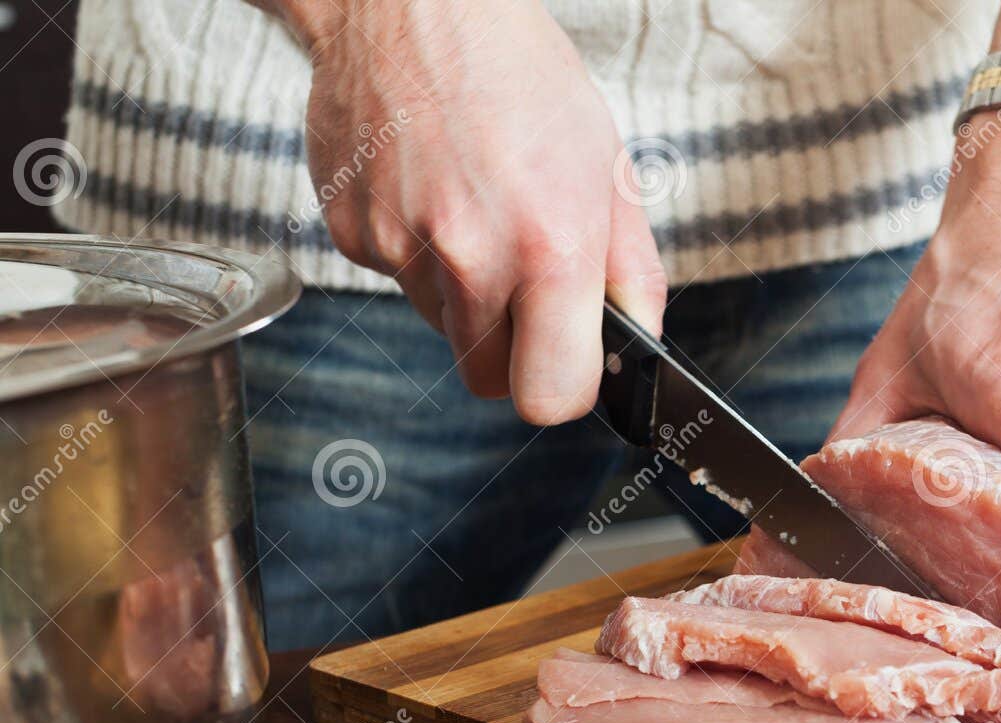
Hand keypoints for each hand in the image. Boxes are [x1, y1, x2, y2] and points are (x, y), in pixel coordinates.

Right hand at [282, 0, 666, 421]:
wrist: (408, 3)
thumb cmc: (520, 76)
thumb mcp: (608, 166)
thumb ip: (632, 272)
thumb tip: (641, 344)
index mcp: (550, 247)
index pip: (552, 397)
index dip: (565, 389)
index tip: (570, 364)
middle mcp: (470, 257)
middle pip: (489, 382)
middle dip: (513, 354)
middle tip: (525, 290)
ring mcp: (400, 248)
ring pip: (443, 330)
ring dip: (465, 296)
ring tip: (476, 213)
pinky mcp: (351, 234)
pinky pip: (397, 282)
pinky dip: (417, 255)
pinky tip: (433, 192)